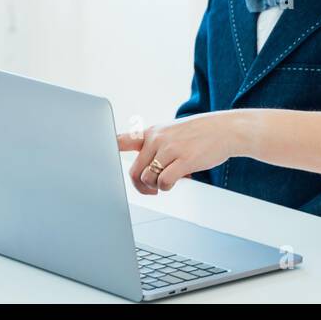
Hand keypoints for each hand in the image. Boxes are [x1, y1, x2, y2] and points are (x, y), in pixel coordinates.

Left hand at [115, 112, 232, 194]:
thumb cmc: (202, 133)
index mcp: (152, 132)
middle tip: (150, 190)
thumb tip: (143, 172)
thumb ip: (156, 146)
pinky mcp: (184, 160)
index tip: (92, 158)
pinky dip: (167, 186)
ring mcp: (170, 149)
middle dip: (140, 186)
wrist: (228, 129)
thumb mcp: (173, 131)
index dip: (106, 151)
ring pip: (149, 178)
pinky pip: (164, 182)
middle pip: (134, 171)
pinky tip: (177, 181)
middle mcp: (158, 139)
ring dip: (157, 186)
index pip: (121, 140)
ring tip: (168, 181)